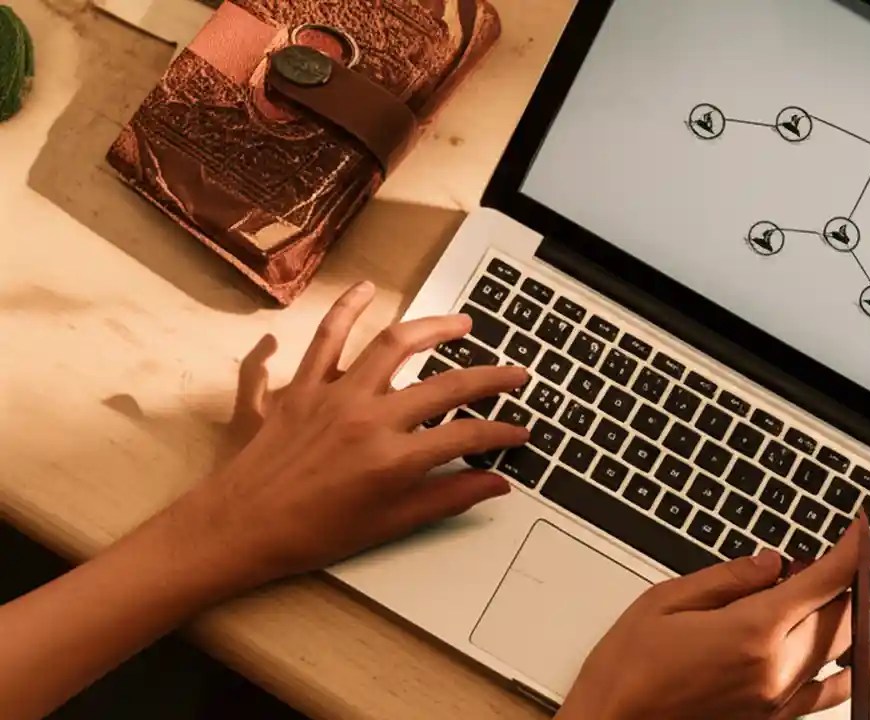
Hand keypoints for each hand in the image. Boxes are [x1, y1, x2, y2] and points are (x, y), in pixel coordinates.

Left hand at [152, 281, 529, 594]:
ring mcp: (335, 396)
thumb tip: (494, 484)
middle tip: (515, 372)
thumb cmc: (311, 534)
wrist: (239, 528)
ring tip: (460, 323)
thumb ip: (447, 499)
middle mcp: (369, 419)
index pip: (466, 437)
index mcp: (393, 460)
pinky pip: (326, 338)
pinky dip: (344, 309)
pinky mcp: (303, 387)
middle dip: (490, 377)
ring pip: (394, 345)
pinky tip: (365, 289)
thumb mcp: (389, 525)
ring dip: (433, 328)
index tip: (519, 431)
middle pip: (446, 386)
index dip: (501, 433)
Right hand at [558, 515, 866, 719]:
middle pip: (840, 615)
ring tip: (814, 596)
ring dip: (839, 617)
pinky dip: (843, 668)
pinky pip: (827, 694)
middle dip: (839, 581)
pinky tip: (845, 656)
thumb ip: (729, 579)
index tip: (858, 531)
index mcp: (751, 632)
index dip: (849, 550)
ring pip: (839, 651)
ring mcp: (777, 700)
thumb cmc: (628, 668)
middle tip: (812, 561)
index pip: (824, 582)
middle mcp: (775, 669)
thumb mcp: (667, 601)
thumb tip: (773, 563)